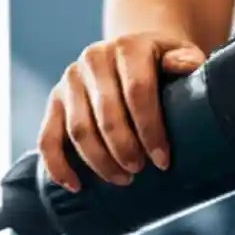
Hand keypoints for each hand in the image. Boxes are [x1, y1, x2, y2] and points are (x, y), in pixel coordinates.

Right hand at [38, 32, 205, 191]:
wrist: (131, 55)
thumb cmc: (162, 64)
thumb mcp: (181, 56)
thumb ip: (187, 60)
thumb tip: (187, 66)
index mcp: (128, 48)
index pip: (137, 92)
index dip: (150, 130)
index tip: (162, 161)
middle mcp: (94, 58)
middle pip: (107, 114)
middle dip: (124, 149)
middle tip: (139, 172)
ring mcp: (71, 80)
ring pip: (79, 129)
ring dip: (99, 161)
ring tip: (121, 180)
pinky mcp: (55, 101)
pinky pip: (47, 137)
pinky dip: (57, 165)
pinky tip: (75, 186)